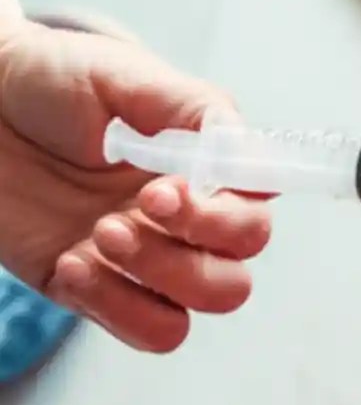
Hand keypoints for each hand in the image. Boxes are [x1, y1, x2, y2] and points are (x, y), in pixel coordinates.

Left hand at [0, 0, 270, 351]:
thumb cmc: (55, 81)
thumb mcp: (127, 75)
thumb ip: (193, 107)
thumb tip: (238, 144)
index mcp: (207, 163)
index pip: (261, 201)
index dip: (228, 207)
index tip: (167, 184)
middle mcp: (189, 216)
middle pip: (240, 268)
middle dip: (192, 248)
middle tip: (133, 210)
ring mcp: (149, 256)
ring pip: (205, 303)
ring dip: (160, 277)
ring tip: (100, 235)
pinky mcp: (98, 288)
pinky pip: (148, 328)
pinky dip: (118, 308)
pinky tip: (71, 265)